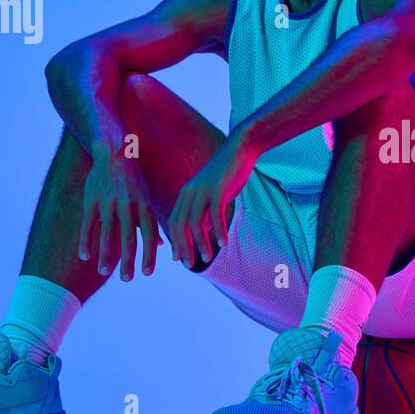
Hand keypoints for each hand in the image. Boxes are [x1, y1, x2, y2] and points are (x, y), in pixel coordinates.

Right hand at [77, 152, 162, 280]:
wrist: (113, 152)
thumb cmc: (133, 180)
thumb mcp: (147, 199)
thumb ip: (153, 223)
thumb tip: (163, 246)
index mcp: (144, 207)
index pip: (149, 235)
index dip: (149, 255)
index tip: (147, 274)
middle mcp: (128, 206)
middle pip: (130, 238)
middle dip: (129, 260)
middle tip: (127, 280)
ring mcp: (109, 203)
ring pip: (107, 233)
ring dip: (106, 254)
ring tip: (104, 272)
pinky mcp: (92, 200)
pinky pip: (88, 224)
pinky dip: (86, 240)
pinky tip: (85, 256)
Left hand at [168, 125, 260, 268]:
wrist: (240, 148)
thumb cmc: (228, 172)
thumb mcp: (212, 193)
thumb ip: (206, 210)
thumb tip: (205, 230)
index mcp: (186, 194)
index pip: (174, 222)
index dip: (175, 242)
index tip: (179, 258)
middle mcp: (190, 192)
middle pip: (180, 225)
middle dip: (183, 247)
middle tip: (189, 264)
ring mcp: (203, 190)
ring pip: (196, 223)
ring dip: (200, 243)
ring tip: (206, 258)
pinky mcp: (218, 189)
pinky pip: (215, 215)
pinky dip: (218, 231)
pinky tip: (223, 244)